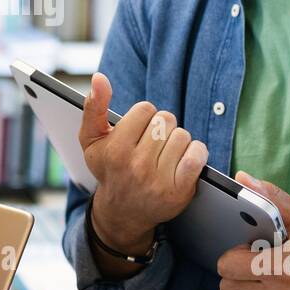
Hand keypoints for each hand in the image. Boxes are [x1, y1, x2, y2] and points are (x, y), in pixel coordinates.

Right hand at [79, 73, 206, 252]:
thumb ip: (93, 106)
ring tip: (164, 153)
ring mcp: (159, 180)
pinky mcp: (179, 191)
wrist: (123, 212)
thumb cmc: (109, 168)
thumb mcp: (92, 140)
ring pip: (182, 135)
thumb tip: (99, 78)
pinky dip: (196, 152)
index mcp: (116, 150)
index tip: (137, 130)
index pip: (145, 109)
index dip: (143, 117)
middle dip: (160, 127)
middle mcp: (136, 166)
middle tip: (151, 143)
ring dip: (177, 141)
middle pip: (165, 120)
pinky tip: (184, 158)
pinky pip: (198, 155)